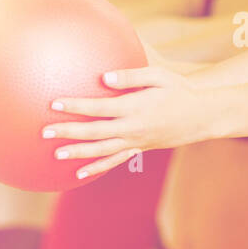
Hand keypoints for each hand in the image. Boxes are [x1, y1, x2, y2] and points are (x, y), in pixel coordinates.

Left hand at [41, 65, 217, 180]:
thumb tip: (105, 76)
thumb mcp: (160, 76)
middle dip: (69, 132)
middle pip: (94, 132)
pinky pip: (115, 160)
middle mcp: (133, 128)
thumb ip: (132, 75)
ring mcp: (136, 142)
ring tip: (56, 153)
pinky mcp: (140, 149)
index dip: (76, 106)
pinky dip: (97, 167)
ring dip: (78, 153)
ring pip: (102, 151)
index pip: (99, 107)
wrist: (202, 116)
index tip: (55, 102)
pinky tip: (80, 173)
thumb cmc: (180, 90)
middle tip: (45, 131)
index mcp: (135, 107)